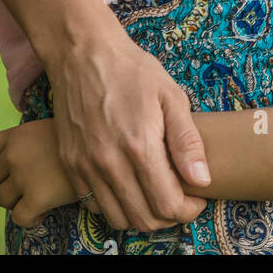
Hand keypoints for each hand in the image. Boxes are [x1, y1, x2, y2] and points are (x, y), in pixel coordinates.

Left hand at [0, 118, 77, 228]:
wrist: (100, 151)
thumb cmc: (78, 139)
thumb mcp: (48, 129)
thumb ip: (29, 141)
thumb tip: (22, 160)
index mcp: (17, 134)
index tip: (11, 166)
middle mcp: (14, 154)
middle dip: (6, 182)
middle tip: (26, 184)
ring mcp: (23, 176)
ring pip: (0, 199)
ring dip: (16, 201)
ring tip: (35, 198)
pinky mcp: (36, 198)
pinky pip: (18, 218)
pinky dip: (29, 219)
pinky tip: (44, 211)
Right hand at [35, 7, 210, 231]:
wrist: (83, 53)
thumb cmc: (132, 70)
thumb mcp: (170, 95)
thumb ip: (186, 141)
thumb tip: (202, 180)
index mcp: (139, 146)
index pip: (167, 205)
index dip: (189, 210)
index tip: (197, 198)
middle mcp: (110, 163)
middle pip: (144, 219)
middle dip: (169, 217)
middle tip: (180, 199)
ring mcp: (86, 166)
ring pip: (118, 219)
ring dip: (142, 215)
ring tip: (155, 194)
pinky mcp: (70, 164)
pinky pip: (95, 204)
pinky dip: (115, 205)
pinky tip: (128, 184)